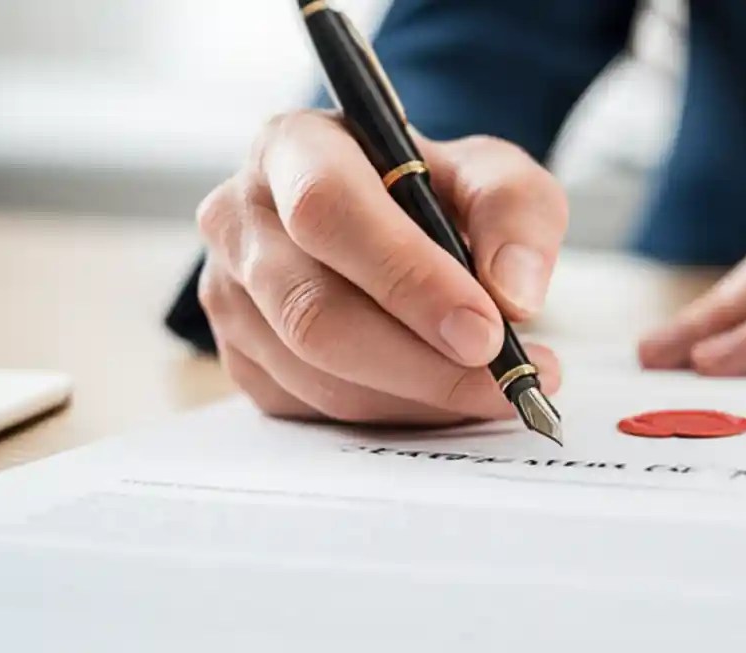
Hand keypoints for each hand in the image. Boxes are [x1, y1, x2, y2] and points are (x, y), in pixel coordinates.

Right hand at [196, 110, 566, 422]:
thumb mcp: (494, 176)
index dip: (407, 278)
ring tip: (494, 389)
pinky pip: (317, 409)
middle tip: (504, 384)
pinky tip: (444, 394)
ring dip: (419, 396)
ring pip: (318, 373)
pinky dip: (396, 414)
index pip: (327, 210)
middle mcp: (240, 217)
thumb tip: (512, 296)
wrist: (399, 226)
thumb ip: (516, 216)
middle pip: (314, 311)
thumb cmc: (437, 193)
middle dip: (422, 362)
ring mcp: (228, 295)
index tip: (485, 331)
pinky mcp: (240, 359)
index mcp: (293, 146)